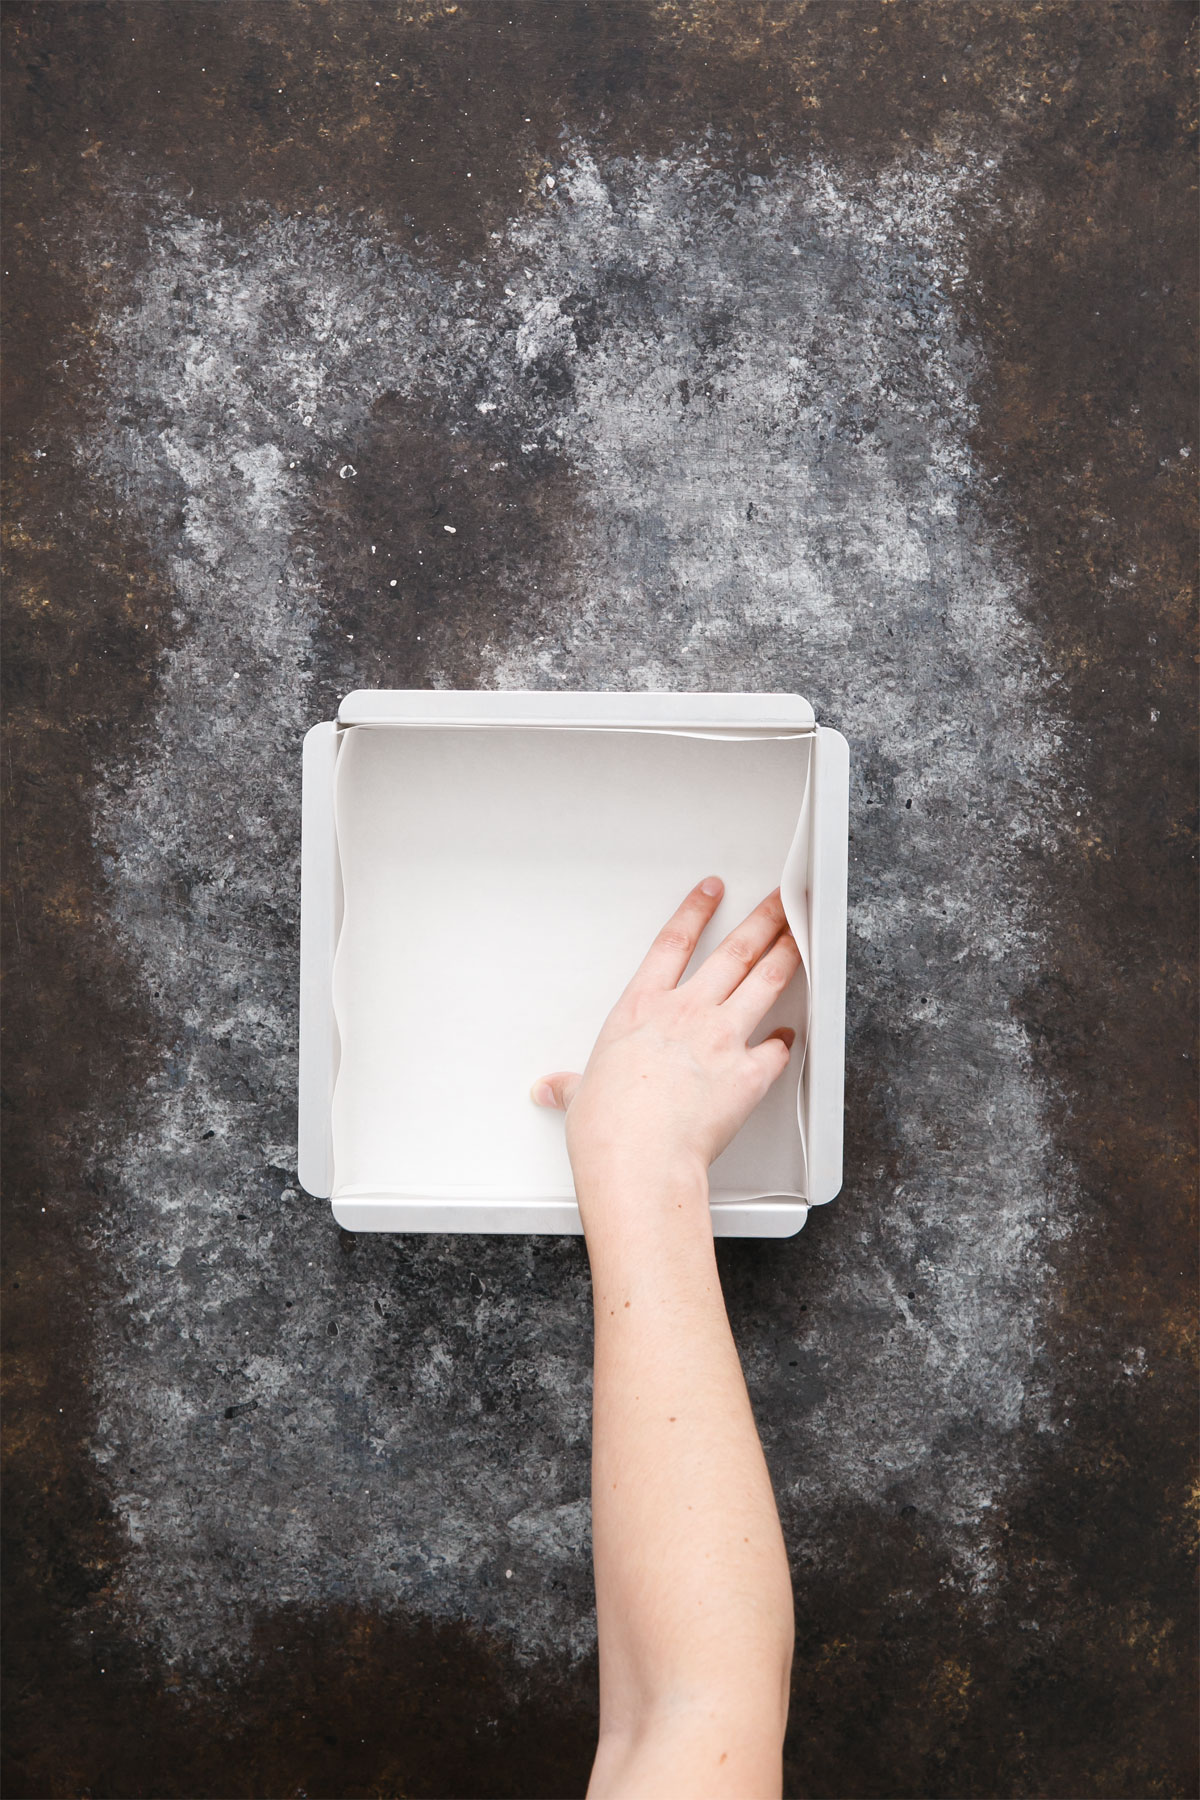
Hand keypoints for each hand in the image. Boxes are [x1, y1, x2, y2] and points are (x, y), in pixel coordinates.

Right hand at [531, 877, 798, 1196]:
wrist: (639, 1156)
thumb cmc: (608, 1125)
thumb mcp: (581, 1095)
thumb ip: (571, 1085)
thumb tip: (552, 1088)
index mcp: (643, 1008)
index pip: (674, 942)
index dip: (696, 910)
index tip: (713, 891)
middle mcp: (687, 1014)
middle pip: (734, 952)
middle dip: (762, 920)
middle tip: (780, 901)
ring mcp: (722, 1039)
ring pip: (765, 983)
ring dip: (788, 956)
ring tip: (801, 937)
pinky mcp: (749, 1074)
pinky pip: (777, 1050)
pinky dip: (788, 1042)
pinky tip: (791, 1036)